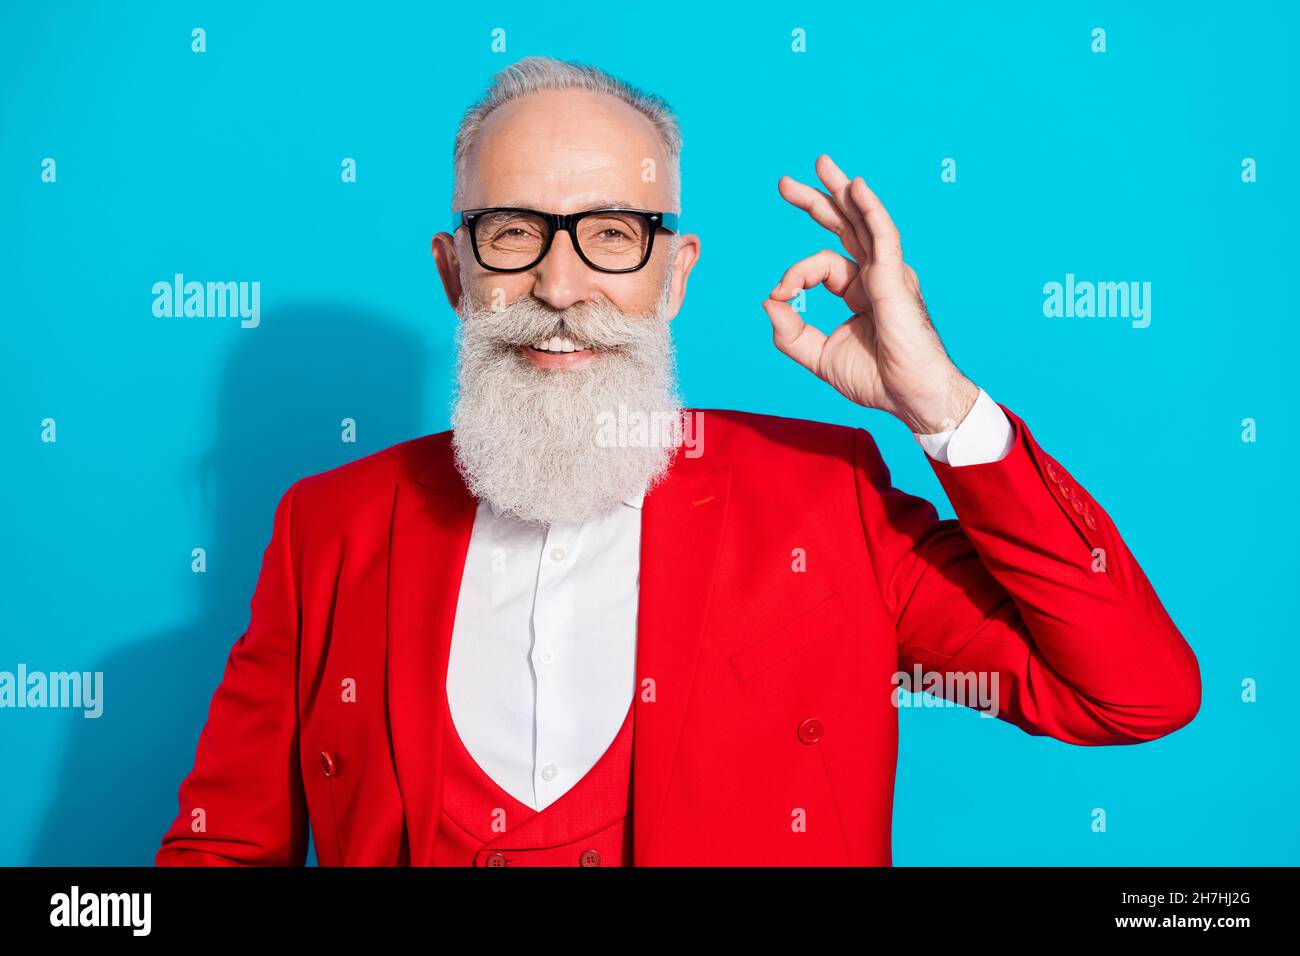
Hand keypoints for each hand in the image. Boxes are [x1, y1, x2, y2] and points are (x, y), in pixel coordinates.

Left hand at [762, 154, 977, 434]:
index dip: (793, 274)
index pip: (821, 265)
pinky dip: (869, 210)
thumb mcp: (820, 356)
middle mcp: (875, 275)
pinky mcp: (895, 278)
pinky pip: (882, 235)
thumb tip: (768, 301)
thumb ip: (791, 332)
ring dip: (840, 191)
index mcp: (859, 290)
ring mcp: (888, 273)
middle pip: (844, 227)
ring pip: (863, 222)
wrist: (913, 397)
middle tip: (784, 182)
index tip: (778, 295)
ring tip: (820, 164)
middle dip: (816, 201)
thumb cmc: (879, 380)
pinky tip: (855, 187)